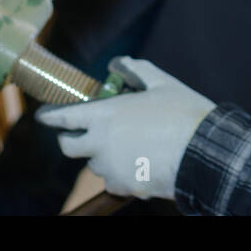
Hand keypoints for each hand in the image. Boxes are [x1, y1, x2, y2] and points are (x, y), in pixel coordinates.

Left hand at [35, 57, 215, 200]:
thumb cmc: (184, 115)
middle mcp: (101, 143)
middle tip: (84, 133)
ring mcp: (111, 168)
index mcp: (105, 115)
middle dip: (71, 140)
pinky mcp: (125, 187)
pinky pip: (113, 180)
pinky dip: (121, 173)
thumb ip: (136, 70)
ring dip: (103, 155)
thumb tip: (119, 63)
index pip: (64, 117)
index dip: (50, 116)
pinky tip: (140, 162)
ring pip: (95, 164)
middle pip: (69, 147)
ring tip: (129, 145)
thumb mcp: (162, 84)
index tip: (44, 116)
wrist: (205, 153)